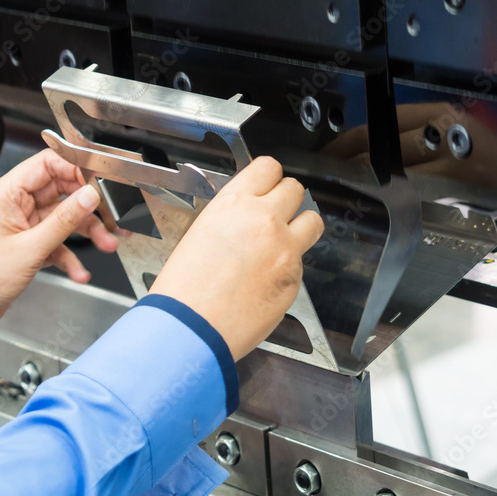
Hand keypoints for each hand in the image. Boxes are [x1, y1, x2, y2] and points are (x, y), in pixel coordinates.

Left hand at [0, 149, 118, 332]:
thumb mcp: (30, 248)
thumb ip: (64, 220)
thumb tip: (89, 196)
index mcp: (6, 194)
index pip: (47, 165)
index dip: (75, 170)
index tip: (97, 184)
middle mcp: (12, 205)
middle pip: (60, 193)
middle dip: (87, 207)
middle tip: (109, 217)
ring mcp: (19, 226)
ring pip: (61, 219)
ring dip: (84, 233)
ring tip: (106, 244)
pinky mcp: (24, 246)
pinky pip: (54, 243)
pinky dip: (68, 256)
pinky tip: (79, 272)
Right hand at [149, 157, 323, 360]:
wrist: (191, 328)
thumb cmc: (184, 288)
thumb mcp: (200, 233)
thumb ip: (231, 218)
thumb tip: (246, 216)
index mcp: (235, 204)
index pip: (268, 167)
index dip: (269, 177)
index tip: (267, 185)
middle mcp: (265, 221)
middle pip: (295, 189)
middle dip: (286, 200)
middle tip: (275, 214)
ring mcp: (285, 250)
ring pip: (312, 221)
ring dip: (301, 226)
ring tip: (283, 241)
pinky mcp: (294, 279)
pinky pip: (302, 262)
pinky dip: (289, 266)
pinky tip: (266, 279)